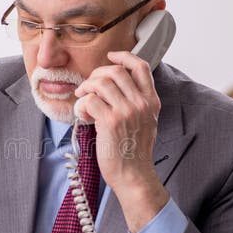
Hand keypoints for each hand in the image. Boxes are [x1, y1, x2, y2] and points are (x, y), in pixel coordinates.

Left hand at [73, 50, 168, 232]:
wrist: (133, 175)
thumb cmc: (134, 151)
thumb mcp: (146, 122)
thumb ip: (138, 102)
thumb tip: (117, 83)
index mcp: (151, 101)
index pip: (141, 67)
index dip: (124, 56)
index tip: (110, 56)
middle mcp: (141, 104)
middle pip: (116, 71)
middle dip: (96, 75)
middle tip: (88, 87)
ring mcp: (126, 112)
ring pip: (101, 82)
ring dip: (86, 88)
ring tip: (83, 100)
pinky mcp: (110, 122)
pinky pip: (90, 100)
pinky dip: (81, 105)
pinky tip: (83, 116)